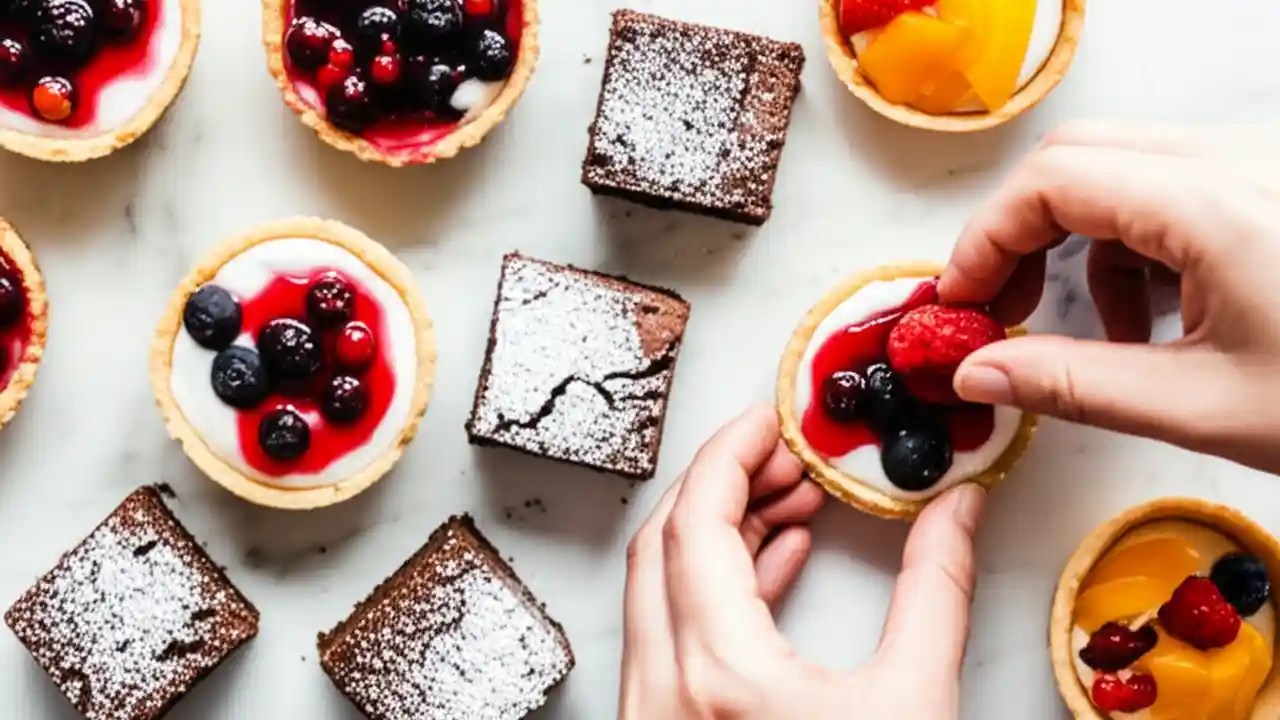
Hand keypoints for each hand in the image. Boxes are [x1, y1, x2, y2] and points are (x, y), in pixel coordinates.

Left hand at [619, 405, 986, 719]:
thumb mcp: (915, 703)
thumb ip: (936, 591)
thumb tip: (956, 510)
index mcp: (715, 672)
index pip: (699, 515)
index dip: (736, 447)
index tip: (775, 417)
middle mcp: (664, 691)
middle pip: (669, 540)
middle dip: (729, 483)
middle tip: (790, 454)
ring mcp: (656, 714)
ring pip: (663, 586)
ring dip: (723, 533)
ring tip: (795, 501)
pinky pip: (674, 634)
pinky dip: (718, 587)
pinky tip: (776, 565)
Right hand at [941, 121, 1279, 473]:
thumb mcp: (1202, 406)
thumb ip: (1071, 385)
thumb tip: (978, 374)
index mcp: (1215, 204)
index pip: (1051, 183)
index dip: (984, 240)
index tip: (959, 303)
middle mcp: (1239, 162)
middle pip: (1079, 157)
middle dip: (1021, 230)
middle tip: (999, 306)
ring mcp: (1261, 167)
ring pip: (1124, 169)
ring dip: (1082, 243)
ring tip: (1097, 332)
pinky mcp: (1274, 188)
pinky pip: (1175, 188)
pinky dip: (1138, 245)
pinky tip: (1158, 319)